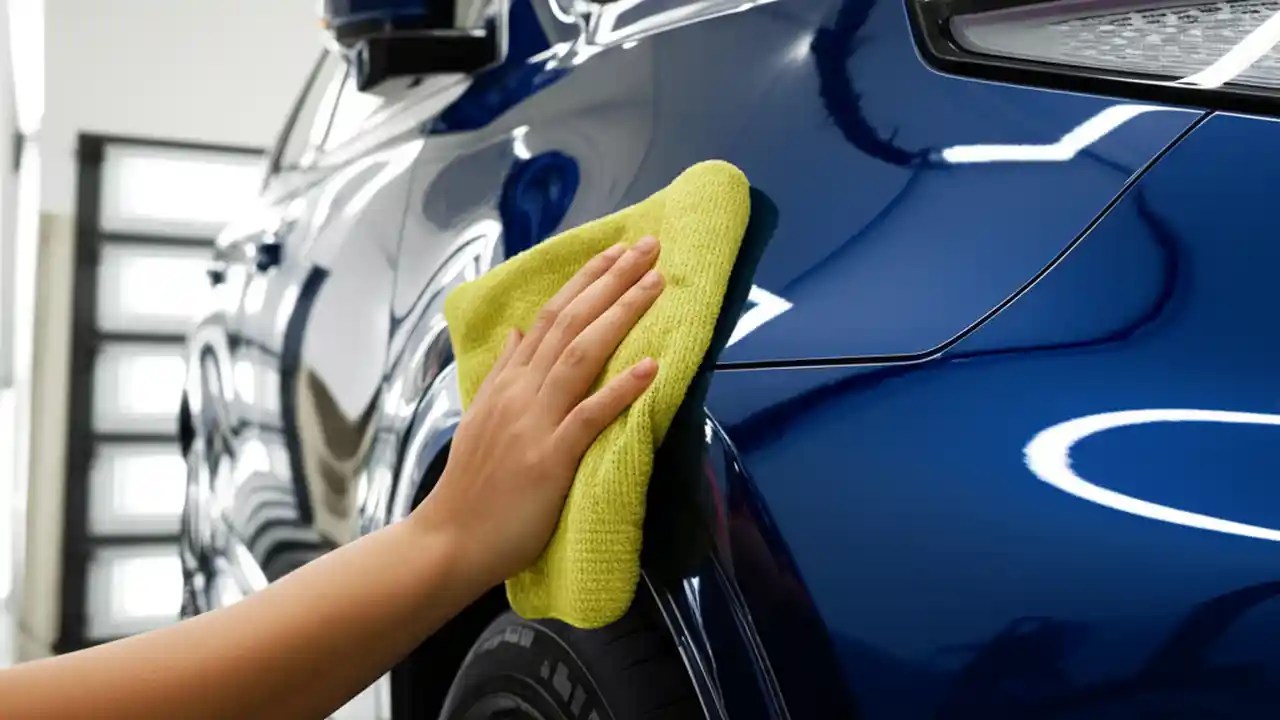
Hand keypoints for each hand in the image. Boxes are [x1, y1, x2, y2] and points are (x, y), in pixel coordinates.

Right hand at [417, 236, 664, 587]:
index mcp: (508, 383)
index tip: (616, 252)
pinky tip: (651, 365)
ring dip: (621, 316)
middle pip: (570, 323)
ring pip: (581, 356)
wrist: (450, 540)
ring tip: (656, 285)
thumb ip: (501, 374)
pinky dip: (621, 388)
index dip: (585, 281)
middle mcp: (521, 393)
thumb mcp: (480, 418)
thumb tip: (514, 333)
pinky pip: (590, 417)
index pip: (549, 316)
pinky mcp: (550, 459)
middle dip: (611, 281)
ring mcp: (534, 423)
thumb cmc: (472, 487)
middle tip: (648, 247)